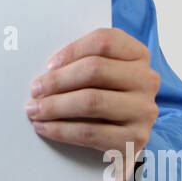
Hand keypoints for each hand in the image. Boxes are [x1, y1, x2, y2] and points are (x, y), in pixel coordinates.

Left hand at [25, 28, 159, 180]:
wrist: (123, 138)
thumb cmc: (105, 97)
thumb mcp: (102, 75)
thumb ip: (82, 63)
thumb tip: (46, 70)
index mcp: (138, 55)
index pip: (104, 41)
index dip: (72, 50)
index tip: (49, 64)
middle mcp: (147, 80)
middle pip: (95, 69)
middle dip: (58, 80)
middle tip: (35, 89)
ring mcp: (144, 110)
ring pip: (91, 101)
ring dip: (55, 106)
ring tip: (34, 110)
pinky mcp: (135, 139)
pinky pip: (90, 132)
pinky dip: (61, 130)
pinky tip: (45, 127)